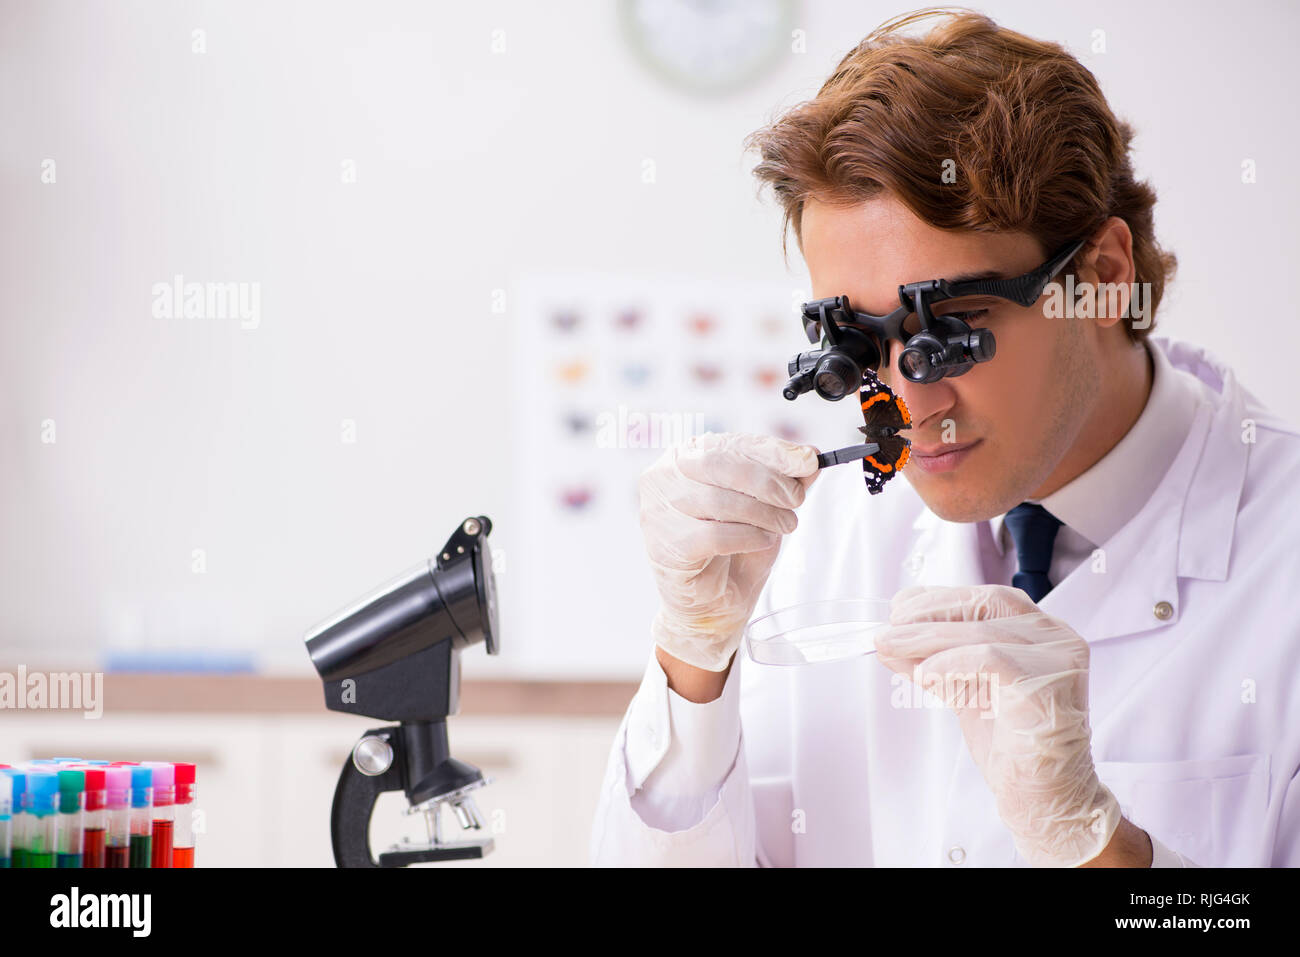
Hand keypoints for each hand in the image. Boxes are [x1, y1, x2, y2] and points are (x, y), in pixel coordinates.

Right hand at [638, 432, 819, 671]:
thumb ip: (783, 480)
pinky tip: (762, 541)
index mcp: (685, 454)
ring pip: (719, 501)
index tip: (808, 461)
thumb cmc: (734, 549)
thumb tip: (809, 458)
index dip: (772, 451)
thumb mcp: (766, 506)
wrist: (714, 604)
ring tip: (783, 526)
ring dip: (763, 514)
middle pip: (721, 465)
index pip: (731, 443)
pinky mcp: (666, 546)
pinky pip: (715, 534)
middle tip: (796, 501)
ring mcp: (658, 512)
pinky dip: (748, 537)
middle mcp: (664, 476)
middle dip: (768, 482)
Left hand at [873, 584, 1120, 866]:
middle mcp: (1054, 636)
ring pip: (982, 631)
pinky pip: (991, 658)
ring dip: (926, 638)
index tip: (897, 611)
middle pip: (984, 604)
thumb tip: (888, 639)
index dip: (937, 599)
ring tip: (891, 647)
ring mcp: (1058, 659)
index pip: (984, 598)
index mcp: (1038, 630)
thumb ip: (932, 660)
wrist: (1043, 794)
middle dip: (928, 612)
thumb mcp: (962, 689)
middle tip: (887, 630)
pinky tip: (925, 675)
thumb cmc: (1010, 743)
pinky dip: (950, 663)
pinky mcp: (1049, 685)